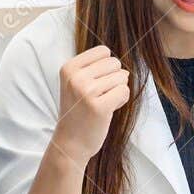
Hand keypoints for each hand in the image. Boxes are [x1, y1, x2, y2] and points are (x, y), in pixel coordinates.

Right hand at [53, 45, 131, 163]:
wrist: (71, 142)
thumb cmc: (78, 111)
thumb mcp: (77, 83)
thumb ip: (96, 68)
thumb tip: (125, 69)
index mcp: (68, 68)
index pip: (103, 51)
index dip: (106, 67)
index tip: (94, 83)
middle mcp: (75, 78)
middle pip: (114, 63)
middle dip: (113, 79)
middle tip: (99, 96)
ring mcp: (87, 92)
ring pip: (122, 77)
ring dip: (118, 91)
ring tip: (103, 103)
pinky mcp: (100, 107)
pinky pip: (124, 91)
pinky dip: (121, 100)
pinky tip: (109, 109)